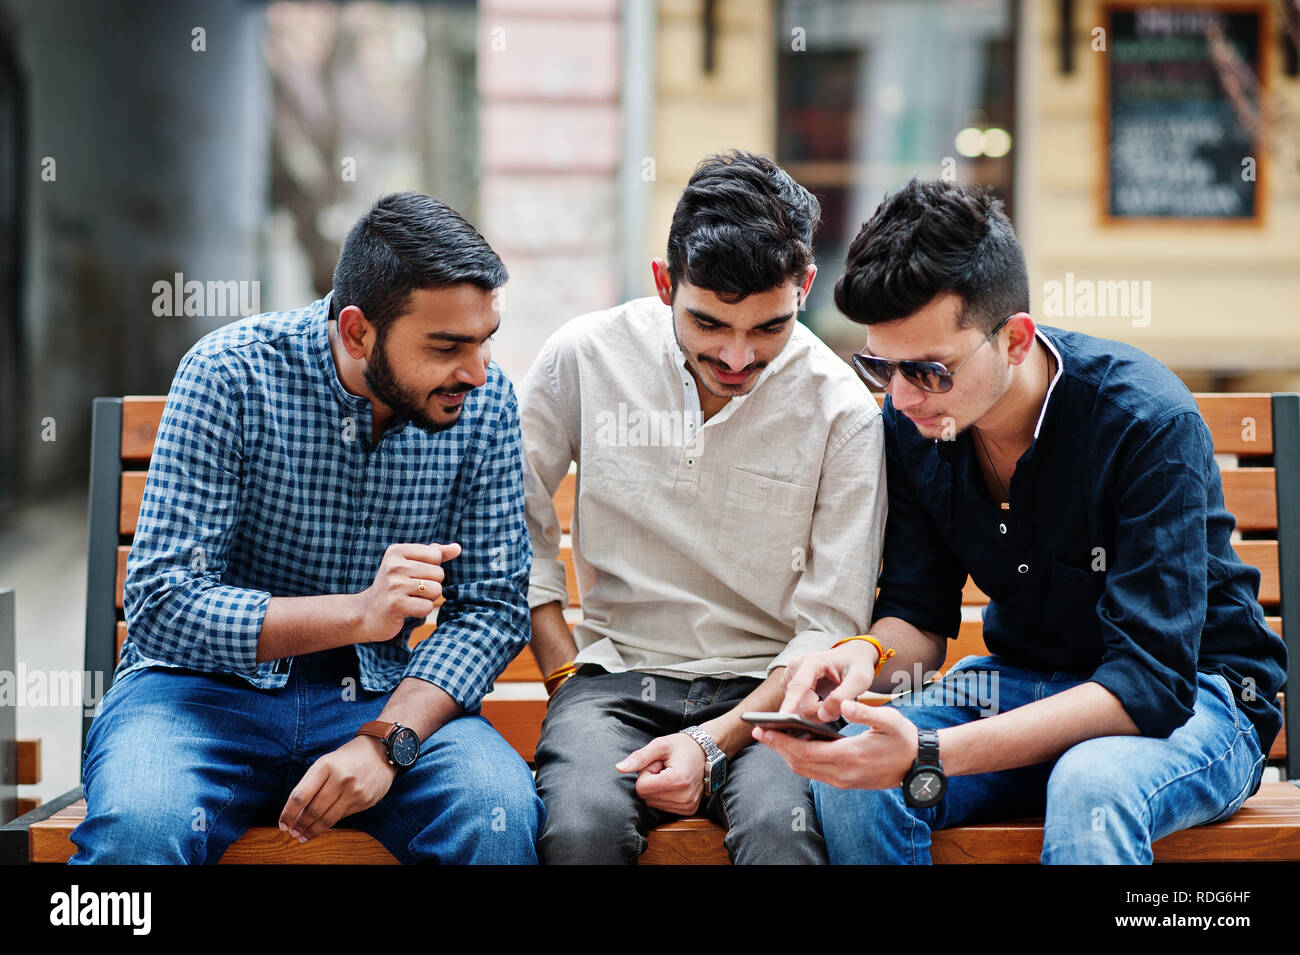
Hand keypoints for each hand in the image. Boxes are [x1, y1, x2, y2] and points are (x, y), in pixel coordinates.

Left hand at [278, 735, 398, 841]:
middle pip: (313, 810)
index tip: (282, 823)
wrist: (383, 751)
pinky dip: (329, 824)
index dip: (288, 813)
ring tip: (303, 836)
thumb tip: (296, 811)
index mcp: (326, 765)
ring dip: (312, 830)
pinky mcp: (365, 801)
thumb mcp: (328, 761)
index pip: (301, 795)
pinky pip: (342, 817)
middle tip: (292, 832)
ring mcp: (355, 791)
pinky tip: (321, 827)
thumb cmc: (349, 756)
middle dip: (299, 825)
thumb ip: (313, 783)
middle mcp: (340, 778)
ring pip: (327, 819)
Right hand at [353, 542, 461, 643]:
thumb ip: (434, 554)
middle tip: (410, 591)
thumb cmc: (394, 586)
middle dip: (430, 585)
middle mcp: (394, 565)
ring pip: (436, 590)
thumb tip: (457, 548)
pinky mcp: (395, 604)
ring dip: (427, 599)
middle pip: (438, 573)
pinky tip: (406, 610)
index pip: (436, 555)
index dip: (432, 569)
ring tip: (409, 599)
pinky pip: (427, 607)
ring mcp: (394, 585)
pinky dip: (420, 611)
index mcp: (397, 550)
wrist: (366, 613)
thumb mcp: (410, 565)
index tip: (413, 576)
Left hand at [615, 733, 706, 814]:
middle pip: (646, 797)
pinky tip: (675, 784)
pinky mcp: (688, 810)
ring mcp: (688, 806)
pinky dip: (665, 795)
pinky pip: (663, 807)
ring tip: (671, 775)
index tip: (658, 764)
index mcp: (678, 780)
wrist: (705, 752)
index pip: (641, 788)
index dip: (646, 773)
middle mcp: (684, 797)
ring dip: (658, 789)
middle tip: (665, 768)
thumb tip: (619, 768)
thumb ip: (639, 757)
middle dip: (651, 781)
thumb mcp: (659, 745)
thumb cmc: (681, 746)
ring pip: (653, 803)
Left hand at [755, 700, 918, 789]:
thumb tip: (840, 704)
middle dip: (777, 747)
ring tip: (773, 736)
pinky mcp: (846, 782)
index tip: (761, 730)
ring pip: (805, 770)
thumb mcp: (889, 720)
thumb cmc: (904, 739)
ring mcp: (843, 781)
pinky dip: (801, 759)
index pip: (803, 751)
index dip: (779, 742)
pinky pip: (815, 773)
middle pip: (798, 763)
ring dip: (787, 754)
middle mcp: (841, 774)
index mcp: (847, 757)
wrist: (920, 766)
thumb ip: (864, 711)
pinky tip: (797, 743)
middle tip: (759, 731)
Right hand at [779, 640, 879, 720]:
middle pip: (799, 701)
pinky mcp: (790, 684)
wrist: (852, 657)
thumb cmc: (856, 665)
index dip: (790, 703)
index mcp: (812, 661)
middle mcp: (797, 666)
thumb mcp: (859, 680)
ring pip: (797, 706)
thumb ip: (842, 697)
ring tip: (832, 704)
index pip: (798, 686)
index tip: (782, 719)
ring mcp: (791, 675)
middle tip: (837, 710)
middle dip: (817, 712)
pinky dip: (811, 709)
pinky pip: (797, 705)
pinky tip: (823, 703)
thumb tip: (822, 716)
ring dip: (815, 712)